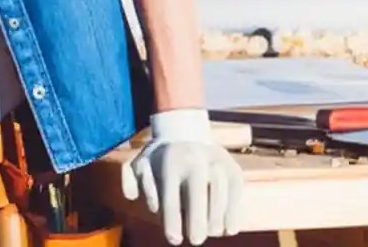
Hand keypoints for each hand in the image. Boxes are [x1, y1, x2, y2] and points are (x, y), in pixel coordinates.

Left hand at [121, 109, 243, 244]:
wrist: (186, 132)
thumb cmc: (159, 160)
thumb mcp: (140, 165)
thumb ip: (131, 180)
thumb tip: (133, 197)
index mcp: (169, 160)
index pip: (170, 195)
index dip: (172, 220)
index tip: (174, 240)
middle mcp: (195, 158)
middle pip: (198, 192)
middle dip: (198, 220)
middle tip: (195, 241)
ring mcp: (217, 161)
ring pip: (220, 192)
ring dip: (217, 218)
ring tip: (211, 233)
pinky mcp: (233, 167)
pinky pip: (236, 192)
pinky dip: (233, 212)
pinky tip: (227, 229)